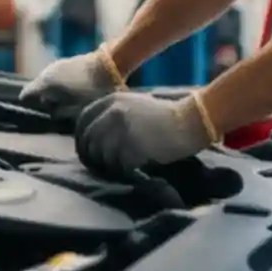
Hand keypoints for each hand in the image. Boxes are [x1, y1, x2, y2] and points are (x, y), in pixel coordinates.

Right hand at [18, 49, 125, 119]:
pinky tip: (71, 90)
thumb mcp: (76, 108)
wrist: (110, 65)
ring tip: (63, 100)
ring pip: (48, 79)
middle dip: (42, 97)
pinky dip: (60, 82)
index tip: (33, 111)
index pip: (27, 93)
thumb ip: (59, 112)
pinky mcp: (68, 61)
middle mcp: (47, 71)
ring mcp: (58, 64)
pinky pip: (57, 74)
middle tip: (52, 108)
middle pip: (38, 86)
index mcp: (46, 82)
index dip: (28, 103)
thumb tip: (52, 112)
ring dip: (52, 89)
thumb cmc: (92, 90)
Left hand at [74, 92, 217, 174]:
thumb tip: (93, 136)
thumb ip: (112, 114)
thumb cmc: (165, 116)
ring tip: (123, 166)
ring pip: (101, 156)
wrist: (189, 122)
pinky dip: (124, 171)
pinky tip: (135, 168)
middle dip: (93, 156)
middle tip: (103, 166)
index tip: (87, 149)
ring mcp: (121, 130)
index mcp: (112, 99)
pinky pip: (118, 165)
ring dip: (109, 165)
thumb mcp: (135, 104)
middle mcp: (113, 113)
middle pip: (89, 140)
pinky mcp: (132, 147)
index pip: (83, 120)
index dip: (82, 137)